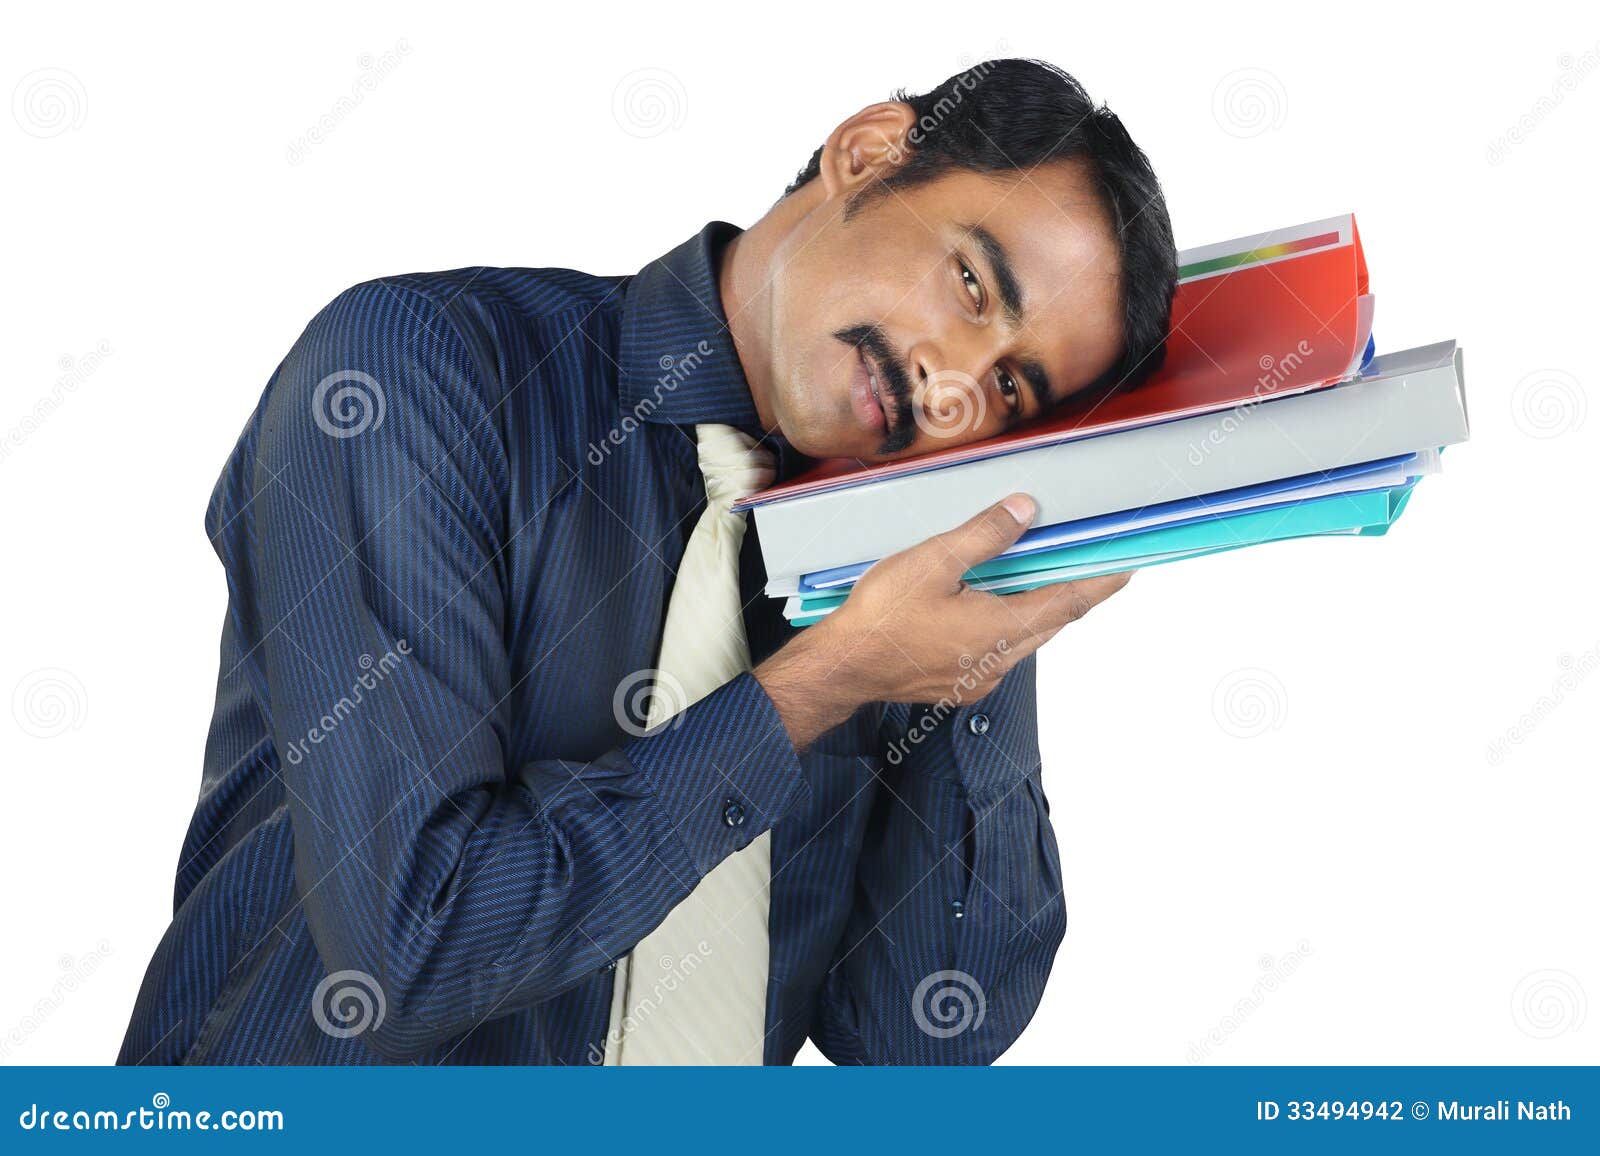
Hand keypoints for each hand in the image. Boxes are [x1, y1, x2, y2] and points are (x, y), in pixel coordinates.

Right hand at [754, 493, 1131, 748]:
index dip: (1103, 579)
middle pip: (1052, 620)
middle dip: (1074, 590)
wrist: (842, 668)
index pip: (1070, 601)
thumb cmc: (880, 619)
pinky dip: (1007, 622)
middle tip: (1090, 559)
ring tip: (1039, 572)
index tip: (1129, 563)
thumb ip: (985, 535)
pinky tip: (990, 602)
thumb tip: (1024, 511)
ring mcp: (980, 677)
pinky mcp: (960, 683)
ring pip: (1026, 636)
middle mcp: (999, 660)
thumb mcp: (933, 561)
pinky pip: (999, 649)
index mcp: (1000, 629)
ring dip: (1038, 606)